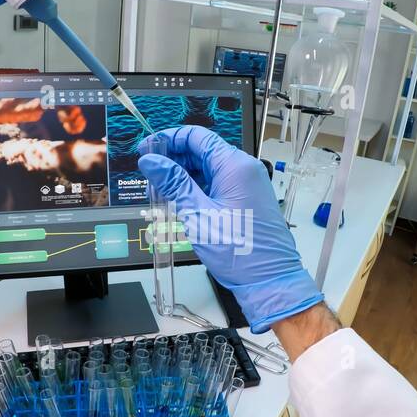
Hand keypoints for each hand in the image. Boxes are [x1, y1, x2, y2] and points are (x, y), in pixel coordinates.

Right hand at [138, 126, 323, 333]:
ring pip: (208, 167)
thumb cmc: (240, 252)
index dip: (168, 139)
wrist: (269, 280)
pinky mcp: (246, 198)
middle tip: (149, 172)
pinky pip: (218, 182)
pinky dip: (197, 187)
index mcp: (235, 165)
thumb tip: (152, 161)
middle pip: (202, 150)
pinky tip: (179, 199)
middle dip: (173, 158)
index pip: (196, 136)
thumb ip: (173, 183)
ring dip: (183, 175)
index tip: (147, 149)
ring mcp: (247, 183)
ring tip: (160, 189)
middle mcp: (244, 169)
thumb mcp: (197, 214)